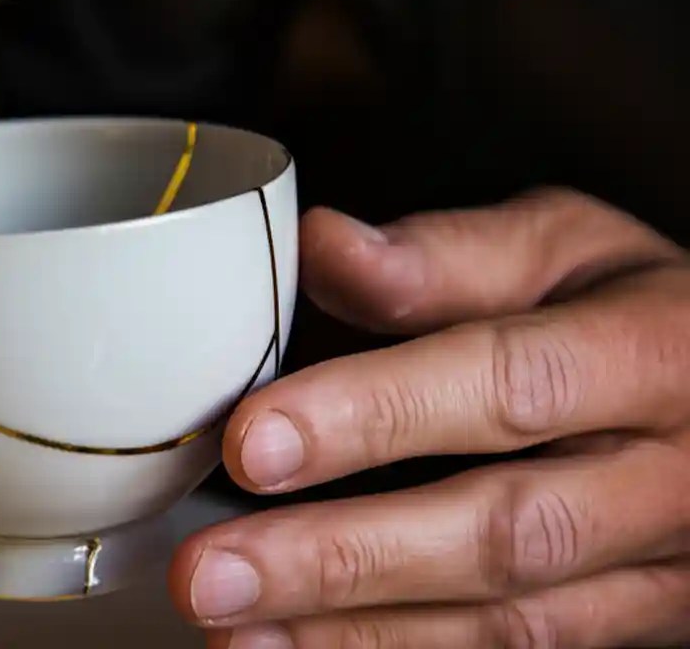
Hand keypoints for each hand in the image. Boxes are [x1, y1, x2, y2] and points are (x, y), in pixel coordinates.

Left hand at [169, 189, 689, 647]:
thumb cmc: (633, 309)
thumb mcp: (568, 249)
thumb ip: (449, 257)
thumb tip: (323, 245)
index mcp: (653, 352)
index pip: (509, 384)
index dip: (377, 415)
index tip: (255, 440)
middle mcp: (671, 476)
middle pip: (505, 530)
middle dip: (344, 557)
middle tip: (210, 571)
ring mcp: (663, 568)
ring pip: (510, 622)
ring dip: (356, 634)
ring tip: (230, 628)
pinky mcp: (633, 622)